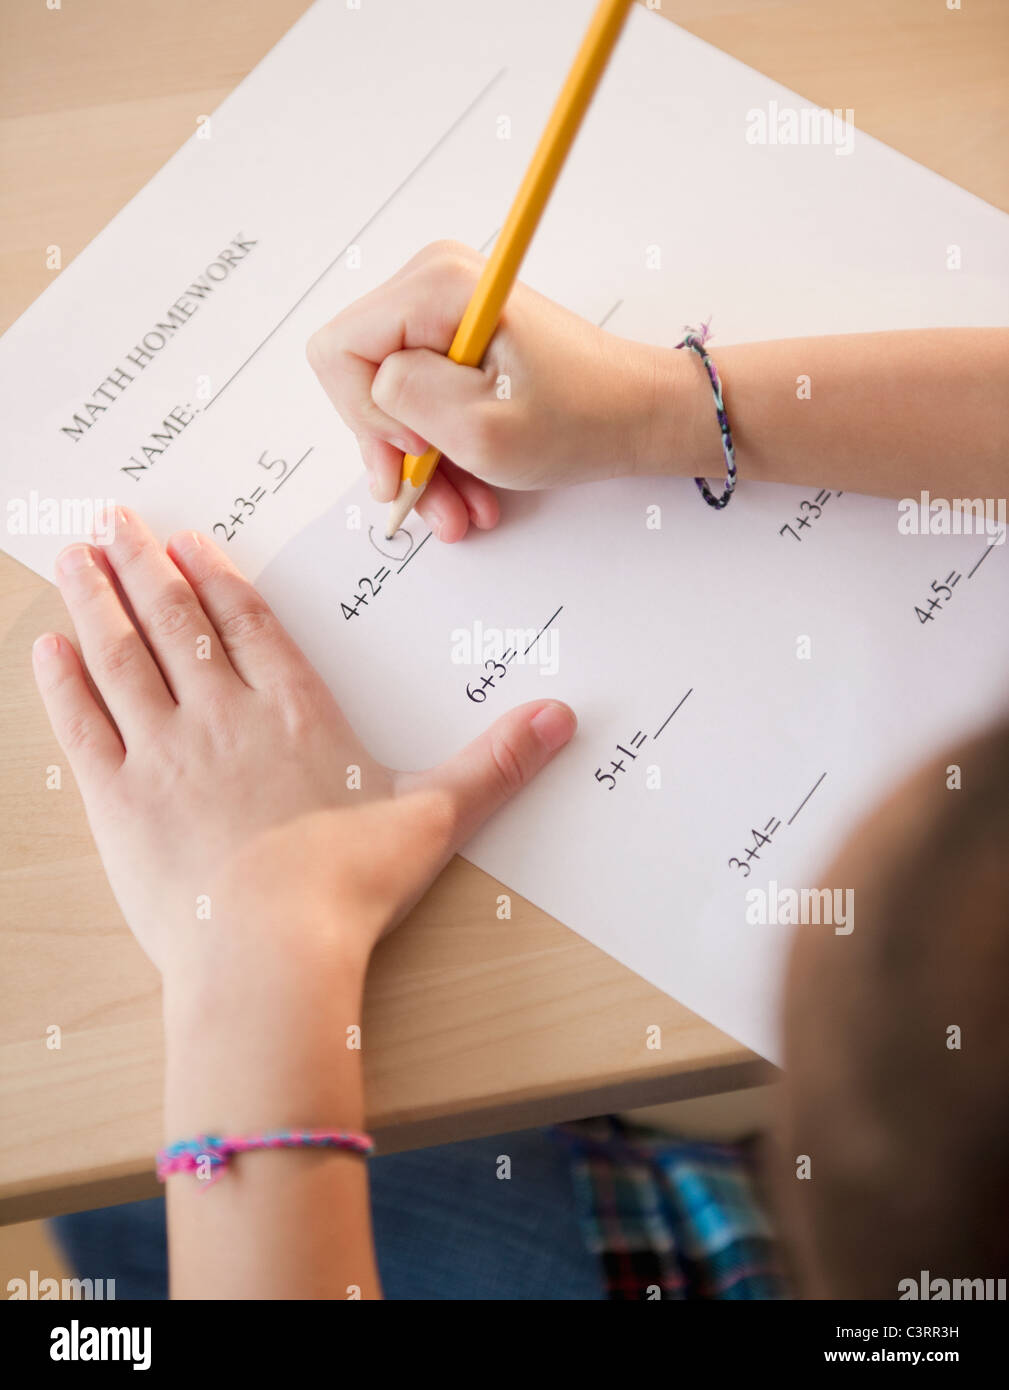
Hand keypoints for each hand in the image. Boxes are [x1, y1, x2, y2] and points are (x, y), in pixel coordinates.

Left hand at [32, 509, 576, 999]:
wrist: (271, 951)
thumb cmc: (350, 888)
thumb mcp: (435, 818)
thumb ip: (495, 763)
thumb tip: (561, 718)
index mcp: (293, 712)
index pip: (246, 624)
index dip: (214, 577)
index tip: (186, 541)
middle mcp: (222, 715)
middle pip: (176, 621)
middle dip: (144, 567)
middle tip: (115, 521)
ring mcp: (164, 753)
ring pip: (123, 656)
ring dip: (97, 601)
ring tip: (76, 557)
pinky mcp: (120, 800)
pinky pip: (83, 725)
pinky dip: (62, 682)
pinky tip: (47, 647)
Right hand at [306, 240, 687, 540]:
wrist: (641, 416)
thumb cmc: (580, 420)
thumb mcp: (480, 429)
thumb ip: (403, 402)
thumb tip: (368, 396)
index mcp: (435, 286)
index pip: (339, 352)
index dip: (365, 416)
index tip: (417, 454)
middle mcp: (433, 282)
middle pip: (362, 376)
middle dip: (395, 450)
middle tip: (431, 499)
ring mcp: (446, 310)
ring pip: (392, 398)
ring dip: (422, 462)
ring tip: (461, 509)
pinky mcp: (460, 337)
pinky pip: (423, 399)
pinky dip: (442, 449)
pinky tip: (470, 489)